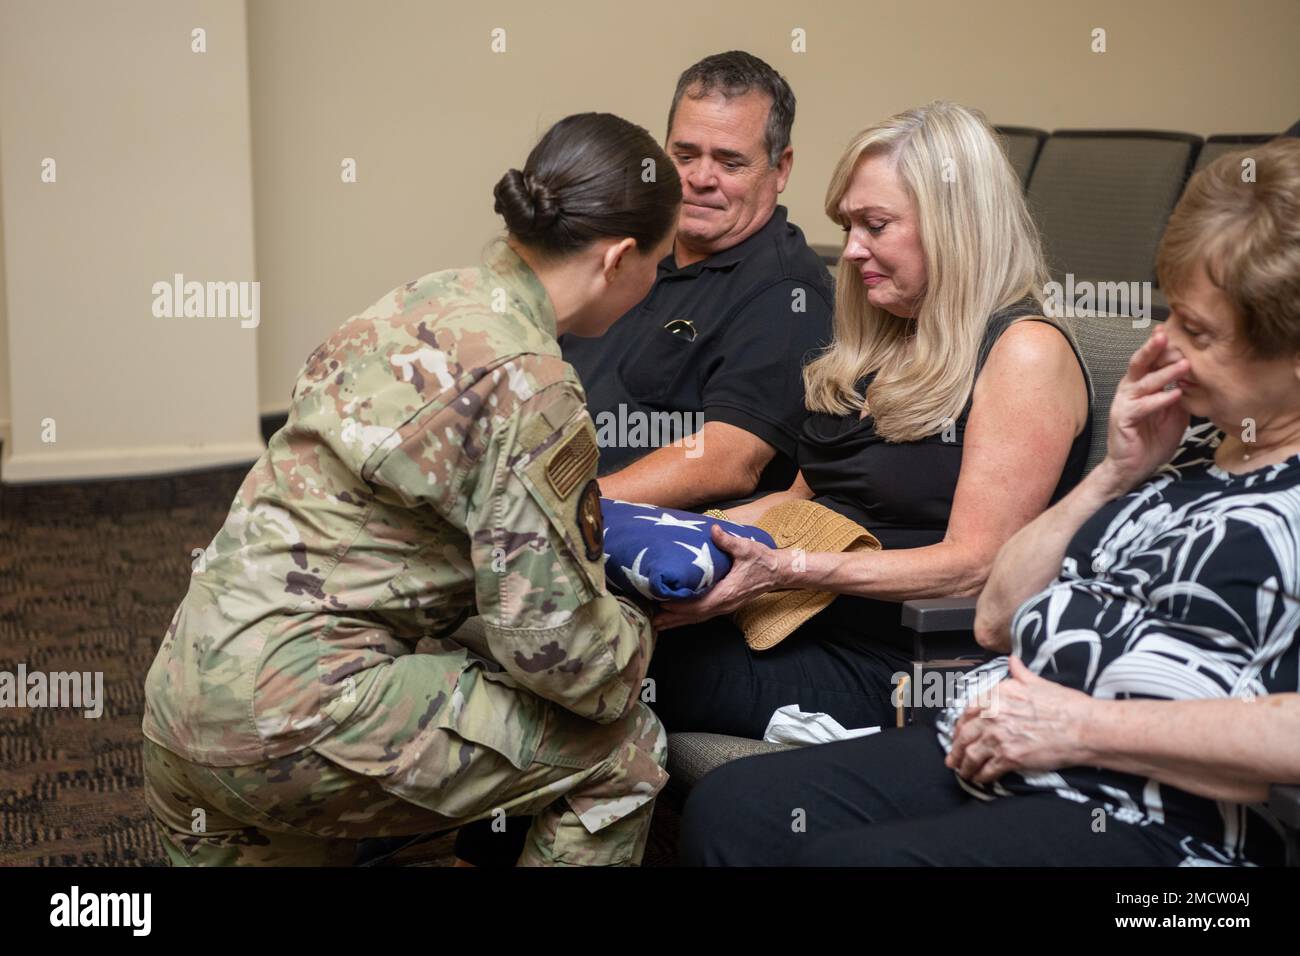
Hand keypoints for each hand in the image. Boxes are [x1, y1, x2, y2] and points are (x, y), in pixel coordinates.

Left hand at [652, 524, 782, 629]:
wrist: (779, 572)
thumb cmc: (762, 560)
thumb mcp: (746, 548)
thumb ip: (728, 541)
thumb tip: (713, 529)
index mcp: (728, 592)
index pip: (701, 604)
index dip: (682, 606)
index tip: (664, 604)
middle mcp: (726, 604)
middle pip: (696, 616)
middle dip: (674, 619)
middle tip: (654, 621)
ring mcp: (726, 607)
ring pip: (699, 618)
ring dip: (679, 621)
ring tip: (659, 624)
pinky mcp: (726, 604)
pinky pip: (704, 614)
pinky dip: (689, 617)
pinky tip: (678, 617)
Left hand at [945, 656, 1096, 784]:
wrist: (1084, 727)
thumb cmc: (1066, 705)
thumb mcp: (1038, 682)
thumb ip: (1020, 673)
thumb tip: (1012, 661)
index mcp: (997, 694)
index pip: (968, 711)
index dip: (960, 725)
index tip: (958, 732)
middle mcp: (993, 715)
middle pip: (964, 734)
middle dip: (956, 749)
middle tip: (953, 758)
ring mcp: (999, 737)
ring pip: (971, 754)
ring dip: (964, 765)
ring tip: (963, 772)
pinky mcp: (1009, 757)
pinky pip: (987, 769)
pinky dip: (980, 776)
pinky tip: (979, 779)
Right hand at [1096, 325, 1189, 494]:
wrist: (1134, 467)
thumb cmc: (1152, 440)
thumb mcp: (1174, 413)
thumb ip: (1181, 394)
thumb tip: (1197, 377)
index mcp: (1141, 386)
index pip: (1151, 361)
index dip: (1163, 348)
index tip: (1179, 333)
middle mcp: (1129, 391)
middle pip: (1139, 363)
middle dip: (1152, 348)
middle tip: (1166, 334)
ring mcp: (1124, 404)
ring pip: (1143, 383)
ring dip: (1164, 373)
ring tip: (1184, 364)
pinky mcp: (1122, 419)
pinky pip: (1142, 406)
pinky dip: (1159, 400)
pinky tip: (1175, 395)